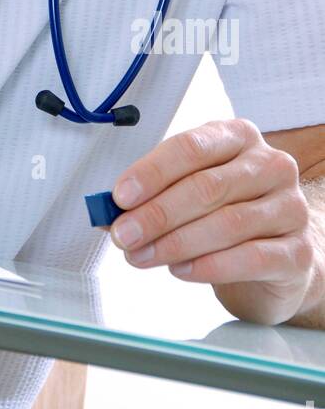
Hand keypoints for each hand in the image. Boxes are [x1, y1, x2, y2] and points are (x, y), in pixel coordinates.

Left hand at [107, 118, 316, 324]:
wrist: (280, 256)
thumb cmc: (228, 212)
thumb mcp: (191, 190)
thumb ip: (154, 194)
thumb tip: (109, 209)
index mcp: (238, 137)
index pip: (191, 147)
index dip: (151, 172)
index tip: (120, 196)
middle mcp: (270, 166)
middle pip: (206, 187)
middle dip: (157, 213)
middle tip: (124, 234)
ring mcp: (290, 207)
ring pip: (226, 223)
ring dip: (175, 243)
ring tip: (143, 256)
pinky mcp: (298, 251)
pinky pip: (251, 257)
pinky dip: (209, 265)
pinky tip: (181, 270)